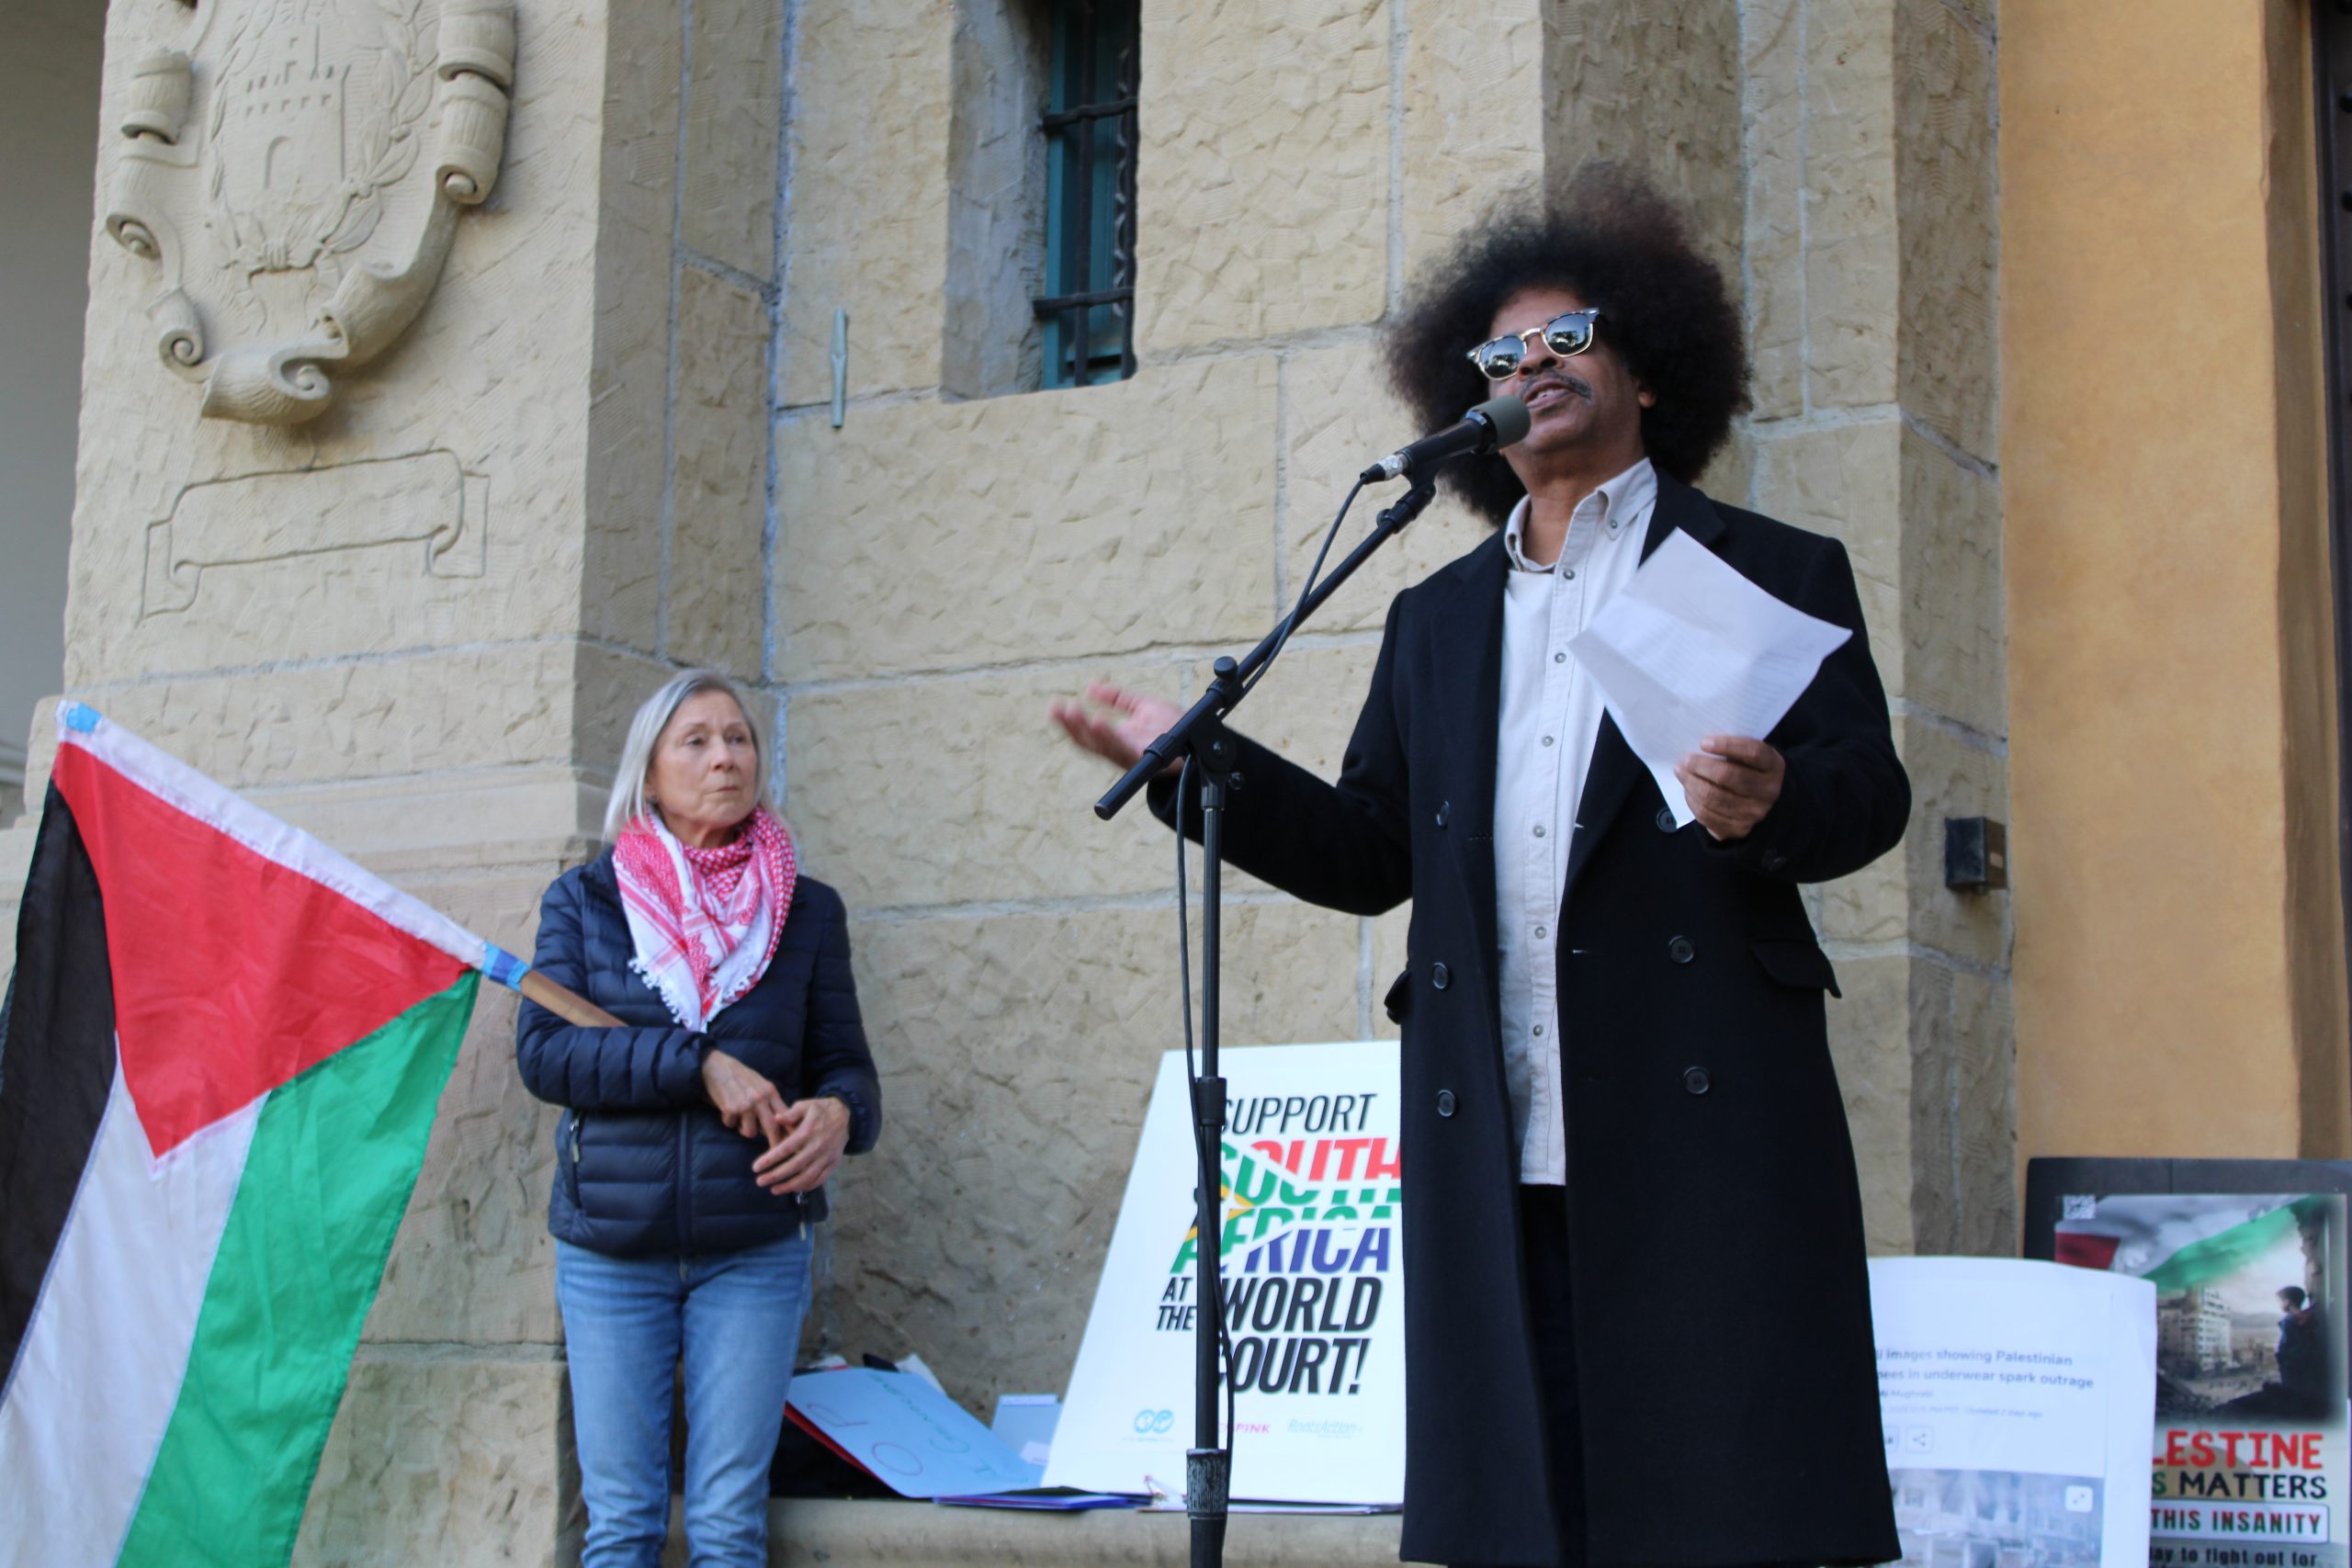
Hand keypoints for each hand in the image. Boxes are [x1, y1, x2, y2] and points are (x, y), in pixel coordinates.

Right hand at [700, 1049, 788, 1143]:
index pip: (785, 1115)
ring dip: (744, 1129)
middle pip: (772, 1128)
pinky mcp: (730, 1109)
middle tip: (774, 1154)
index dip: (790, 1131)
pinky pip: (732, 1125)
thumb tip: (780, 1122)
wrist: (716, 1066)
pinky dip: (729, 1121)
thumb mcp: (759, 1084)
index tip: (794, 1143)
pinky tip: (726, 1109)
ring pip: (749, 1132)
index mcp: (770, 1091)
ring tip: (740, 1118)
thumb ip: (769, 1100)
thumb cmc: (739, 1076)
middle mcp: (760, 1098)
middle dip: (774, 1143)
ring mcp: (745, 1104)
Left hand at [754, 1097, 851, 1194]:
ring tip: (774, 1190)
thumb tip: (777, 1118)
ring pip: (807, 1177)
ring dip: (789, 1186)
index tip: (756, 1168)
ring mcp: (827, 1156)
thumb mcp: (805, 1105)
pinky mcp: (833, 1163)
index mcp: (808, 1131)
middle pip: (794, 1166)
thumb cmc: (821, 1109)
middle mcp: (818, 1146)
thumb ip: (790, 1113)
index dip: (770, 1159)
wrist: (846, 1114)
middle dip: (775, 1176)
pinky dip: (806, 1187)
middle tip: (760, 1182)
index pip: (786, 1148)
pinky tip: (793, 1189)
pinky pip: (820, 1179)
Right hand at [1047, 682, 1182, 775]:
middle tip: (1057, 709)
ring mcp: (1132, 756)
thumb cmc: (1173, 726)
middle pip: (1088, 743)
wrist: (1202, 741)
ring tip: (1073, 712)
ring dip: (1085, 730)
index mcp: (1117, 739)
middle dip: (1071, 727)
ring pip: (1101, 747)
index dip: (1069, 721)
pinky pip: (1122, 750)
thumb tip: (1091, 686)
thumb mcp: (1143, 706)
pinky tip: (1098, 722)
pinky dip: (1108, 737)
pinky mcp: (1144, 759)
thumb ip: (1118, 698)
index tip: (1055, 706)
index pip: (1087, 732)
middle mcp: (1120, 750)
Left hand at [1675, 735, 1784, 842]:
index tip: (1703, 743)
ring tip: (1681, 772)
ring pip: (1712, 796)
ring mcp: (1755, 812)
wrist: (1763, 801)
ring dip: (1690, 782)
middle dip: (1699, 766)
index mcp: (1773, 766)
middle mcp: (1768, 791)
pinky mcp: (1739, 829)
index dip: (1727, 745)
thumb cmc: (1748, 770)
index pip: (1752, 753)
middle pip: (1726, 776)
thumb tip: (1699, 748)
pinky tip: (1688, 790)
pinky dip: (1692, 801)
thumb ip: (1731, 749)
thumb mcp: (1749, 756)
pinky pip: (1707, 815)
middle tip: (1685, 760)